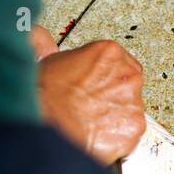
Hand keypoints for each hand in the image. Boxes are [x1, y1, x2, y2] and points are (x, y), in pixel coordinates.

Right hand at [30, 26, 145, 165]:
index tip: (96, 85)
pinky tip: (96, 133)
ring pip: (129, 110)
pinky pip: (129, 132)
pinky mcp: (134, 126)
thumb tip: (40, 38)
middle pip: (127, 86)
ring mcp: (134, 102)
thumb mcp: (47, 59)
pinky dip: (116, 136)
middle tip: (90, 104)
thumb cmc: (45, 97)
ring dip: (114, 116)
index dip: (106, 77)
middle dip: (112, 96)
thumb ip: (54, 47)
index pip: (120, 62)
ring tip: (89, 121)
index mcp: (111, 52)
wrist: (46, 124)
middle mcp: (128, 75)